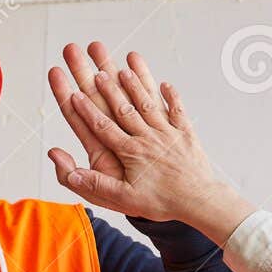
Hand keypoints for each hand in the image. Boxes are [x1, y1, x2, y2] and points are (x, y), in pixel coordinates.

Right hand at [47, 42, 253, 244]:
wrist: (199, 201)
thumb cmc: (161, 203)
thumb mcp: (124, 199)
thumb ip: (96, 184)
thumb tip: (72, 174)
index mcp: (130, 152)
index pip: (103, 127)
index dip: (86, 111)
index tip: (74, 95)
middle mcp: (148, 137)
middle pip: (124, 108)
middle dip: (109, 90)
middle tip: (97, 72)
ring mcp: (168, 132)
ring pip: (148, 104)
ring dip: (136, 85)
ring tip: (125, 69)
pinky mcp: (185, 134)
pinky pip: (177, 110)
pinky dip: (171, 96)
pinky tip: (165, 84)